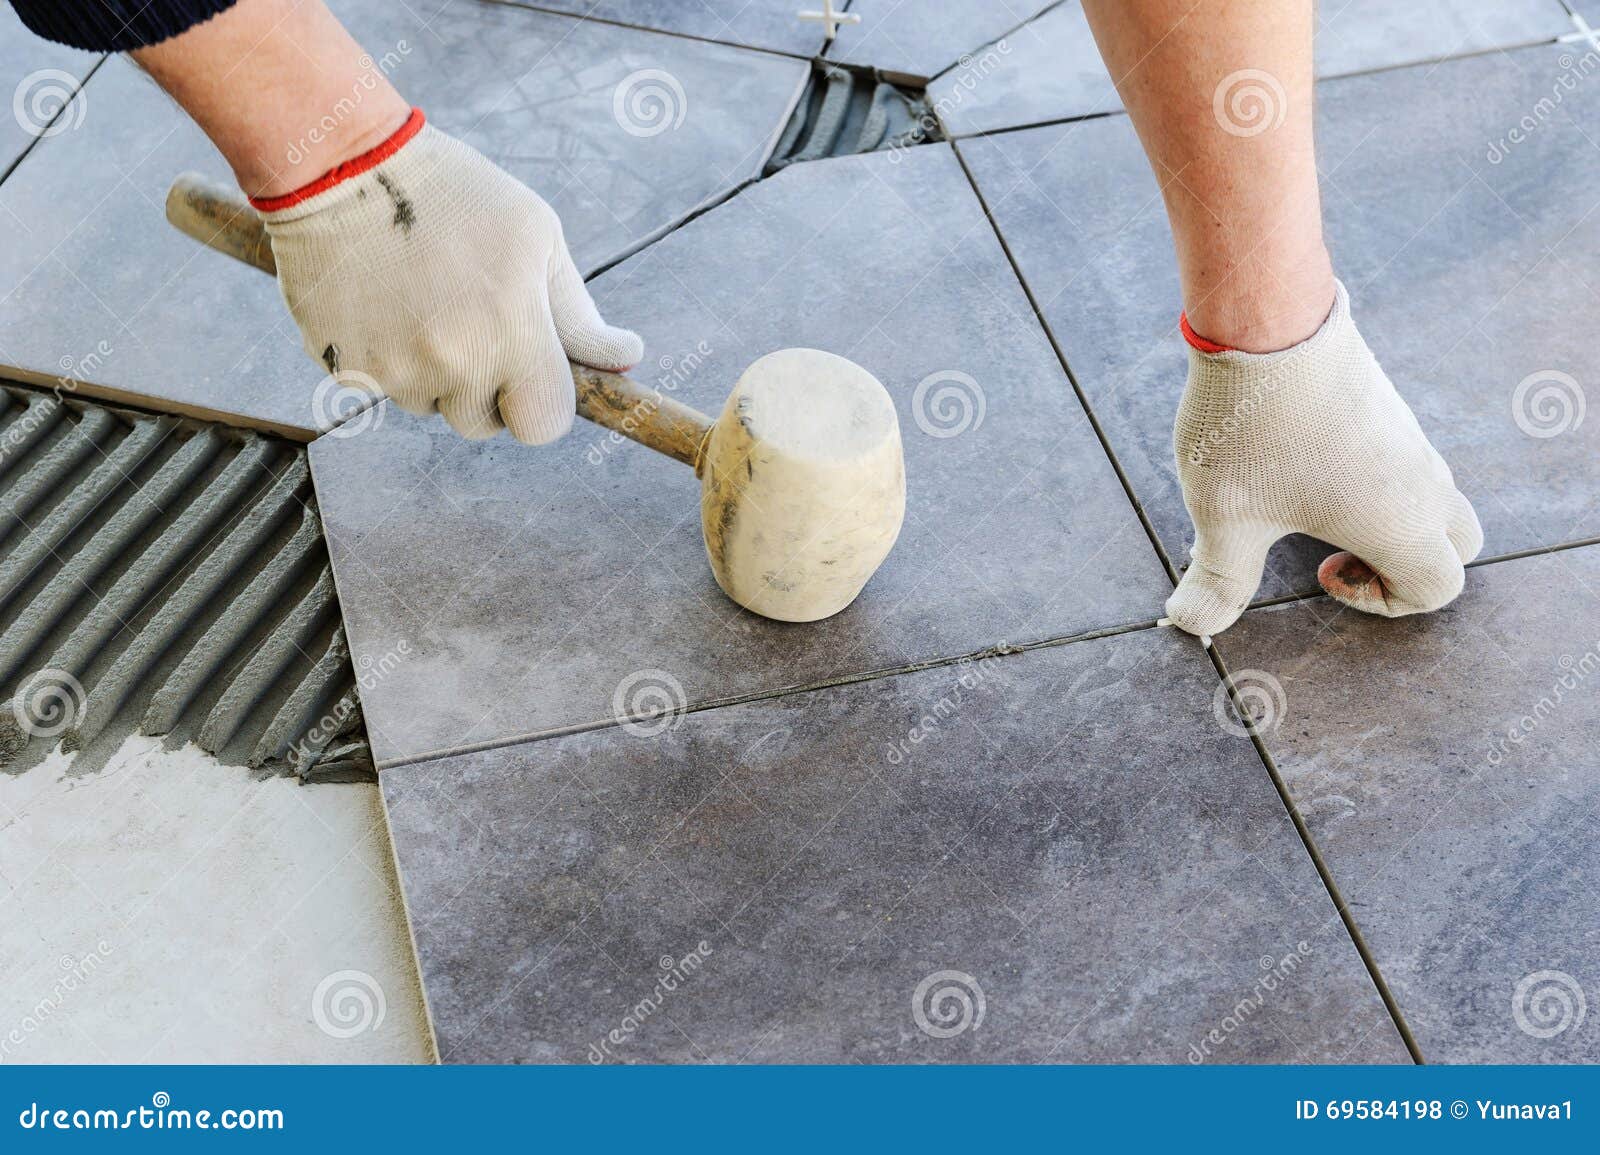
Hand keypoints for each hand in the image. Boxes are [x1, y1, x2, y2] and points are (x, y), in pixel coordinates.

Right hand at [255, 113, 642, 441]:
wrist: (339, 166)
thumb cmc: (455, 195)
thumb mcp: (536, 237)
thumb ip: (580, 313)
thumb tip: (626, 359)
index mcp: (512, 332)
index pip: (545, 424)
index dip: (543, 402)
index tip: (532, 371)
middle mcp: (453, 362)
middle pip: (484, 423)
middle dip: (487, 388)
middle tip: (472, 323)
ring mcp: (394, 371)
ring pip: (431, 406)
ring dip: (435, 373)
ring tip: (423, 299)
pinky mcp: (345, 369)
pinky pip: (382, 389)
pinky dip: (387, 358)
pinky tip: (383, 302)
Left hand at [1165, 281, 1481, 635]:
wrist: (1268, 321)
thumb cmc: (1252, 428)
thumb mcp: (1223, 520)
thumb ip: (1216, 581)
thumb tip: (1189, 623)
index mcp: (1399, 523)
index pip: (1440, 586)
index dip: (1388, 604)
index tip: (1322, 573)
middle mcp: (1421, 481)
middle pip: (1457, 543)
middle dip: (1406, 564)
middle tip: (1335, 551)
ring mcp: (1408, 437)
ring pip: (1429, 495)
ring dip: (1384, 517)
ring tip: (1302, 503)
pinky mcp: (1384, 404)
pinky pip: (1400, 458)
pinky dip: (1369, 478)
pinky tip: (1297, 460)